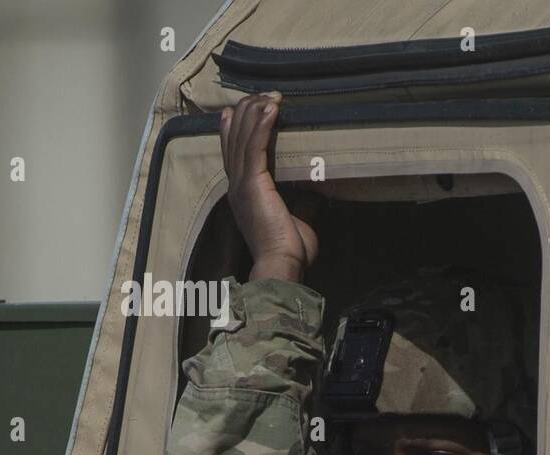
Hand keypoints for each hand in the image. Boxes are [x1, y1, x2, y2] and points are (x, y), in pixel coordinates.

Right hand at [220, 92, 318, 282]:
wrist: (281, 265)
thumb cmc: (289, 249)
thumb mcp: (297, 219)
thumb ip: (301, 201)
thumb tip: (316, 189)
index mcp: (242, 194)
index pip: (233, 153)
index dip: (235, 129)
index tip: (240, 109)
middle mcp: (236, 186)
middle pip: (234, 139)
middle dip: (248, 113)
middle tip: (262, 94)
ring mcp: (241, 184)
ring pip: (243, 138)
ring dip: (256, 113)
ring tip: (270, 95)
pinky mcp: (253, 184)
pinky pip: (255, 147)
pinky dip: (262, 125)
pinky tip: (271, 108)